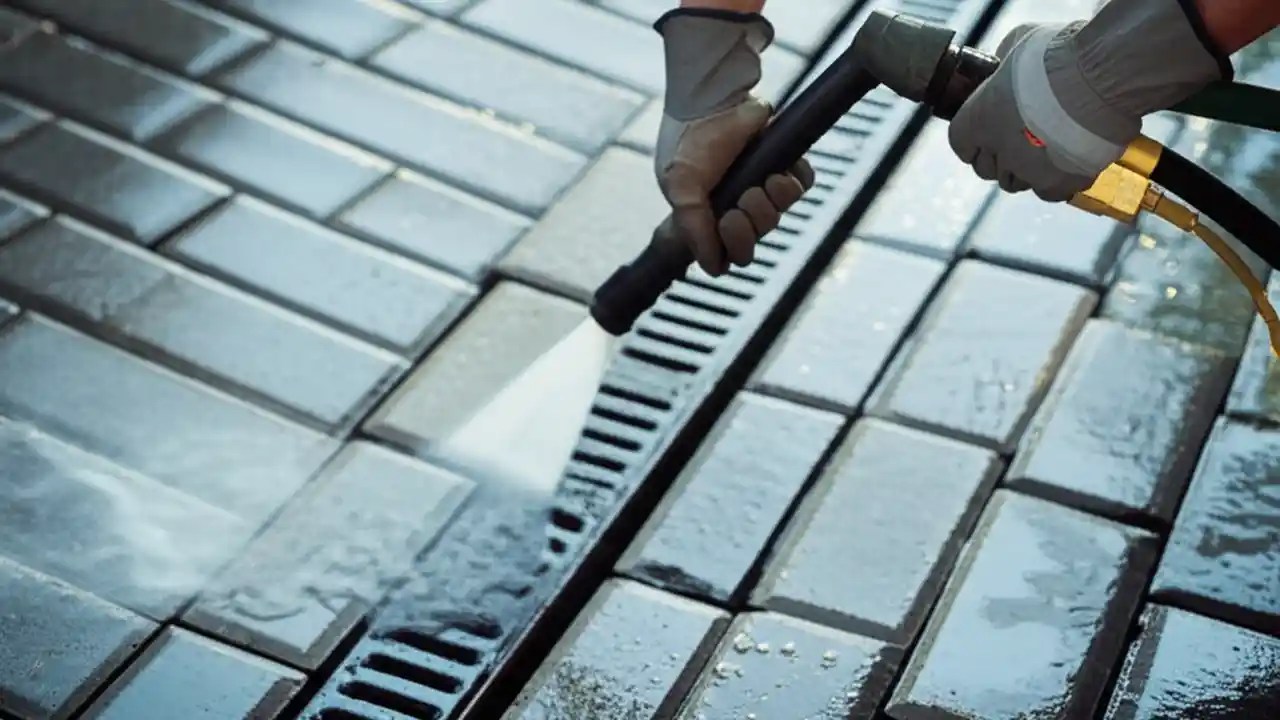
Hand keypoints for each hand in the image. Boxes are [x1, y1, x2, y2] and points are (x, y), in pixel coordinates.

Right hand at [654, 9, 813, 275]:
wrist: (714, 96)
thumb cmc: (690, 138)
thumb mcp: (681, 186)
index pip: (729, 254)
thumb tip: (714, 269)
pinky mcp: (784, 164)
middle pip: (755, 240)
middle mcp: (733, 203)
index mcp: (706, 214)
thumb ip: (694, 230)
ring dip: (771, 203)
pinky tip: (777, 171)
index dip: (733, 247)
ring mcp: (760, 185)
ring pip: (777, 216)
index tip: (725, 223)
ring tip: (762, 181)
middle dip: (751, 225)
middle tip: (741, 202)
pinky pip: (801, 187)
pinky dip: (792, 182)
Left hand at [950, 0, 1230, 201]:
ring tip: (1054, 146)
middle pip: (990, 169)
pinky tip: (1072, 160)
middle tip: (1027, 138)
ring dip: (1031, 170)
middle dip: (1005, 156)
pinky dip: (1060, 180)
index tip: (994, 130)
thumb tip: (1008, 65)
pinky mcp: (1058, 185)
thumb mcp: (1019, 45)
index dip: (979, 138)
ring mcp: (1025, 172)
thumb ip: (1006, 63)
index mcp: (974, 121)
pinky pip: (1052, 192)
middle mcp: (994, 153)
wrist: (1096, 80)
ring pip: (1020, 182)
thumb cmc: (1057, 56)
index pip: (962, 144)